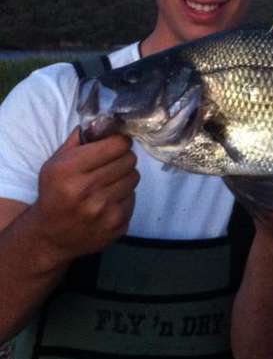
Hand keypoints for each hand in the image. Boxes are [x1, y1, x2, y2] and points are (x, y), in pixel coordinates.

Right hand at [30, 127, 139, 260]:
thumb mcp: (54, 164)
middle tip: (113, 163)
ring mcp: (104, 211)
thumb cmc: (54, 193)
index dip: (119, 142)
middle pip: (129, 160)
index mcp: (69, 170)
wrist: (51, 236)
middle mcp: (87, 191)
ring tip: (109, 182)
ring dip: (125, 176)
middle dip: (123, 158)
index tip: (116, 144)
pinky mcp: (117, 225)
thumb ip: (78, 141)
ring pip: (134, 178)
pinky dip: (124, 196)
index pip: (116, 145)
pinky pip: (133, 198)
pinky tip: (109, 200)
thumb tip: (104, 122)